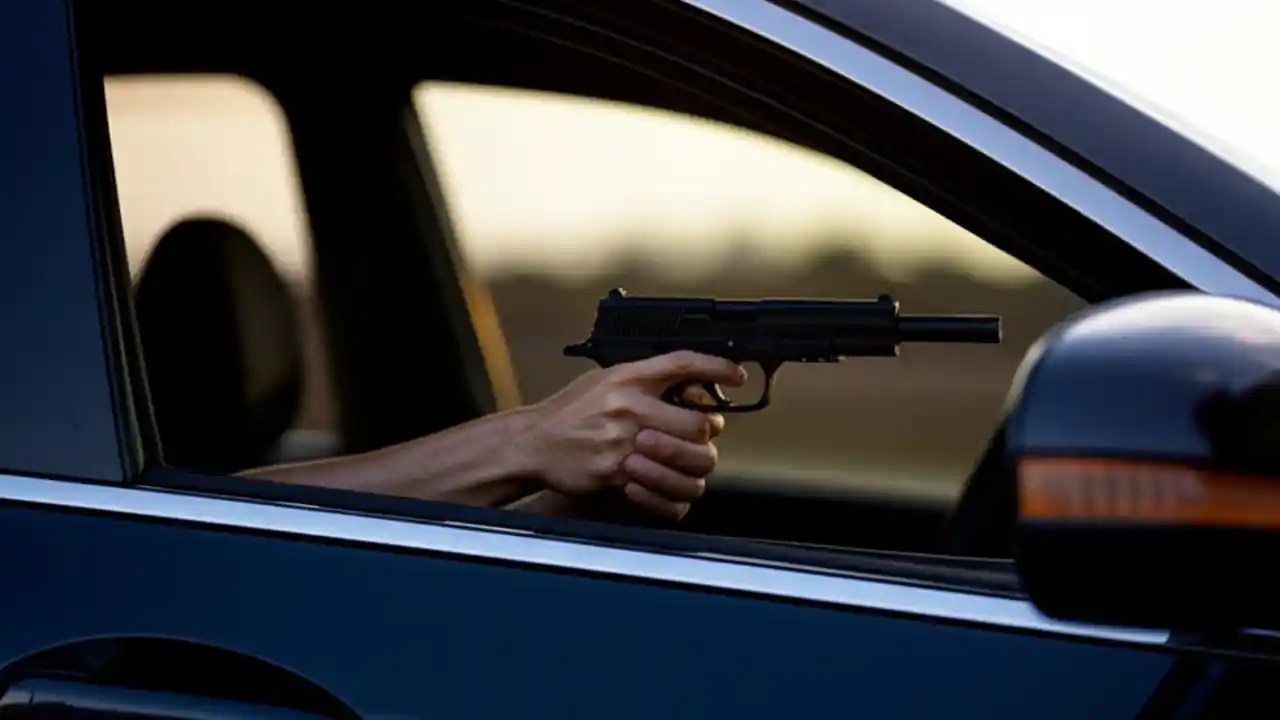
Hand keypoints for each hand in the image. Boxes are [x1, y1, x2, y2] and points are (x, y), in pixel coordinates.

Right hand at [522, 351, 745, 518]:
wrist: (532, 442)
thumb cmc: (570, 411)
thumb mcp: (605, 379)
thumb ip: (645, 379)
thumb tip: (690, 386)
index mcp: (627, 378)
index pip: (682, 364)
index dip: (717, 368)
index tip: (736, 375)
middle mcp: (629, 407)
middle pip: (698, 423)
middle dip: (707, 432)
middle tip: (702, 434)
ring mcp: (624, 443)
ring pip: (689, 460)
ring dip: (694, 465)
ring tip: (687, 463)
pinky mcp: (617, 474)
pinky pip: (664, 493)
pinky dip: (671, 496)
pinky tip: (665, 489)